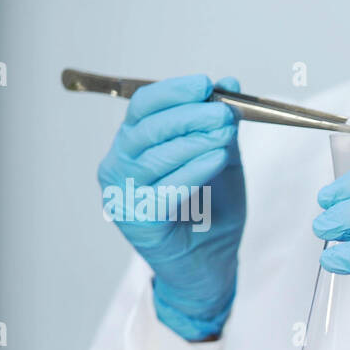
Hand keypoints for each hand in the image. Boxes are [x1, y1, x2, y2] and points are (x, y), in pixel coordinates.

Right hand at [97, 74, 245, 341]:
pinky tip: (216, 158)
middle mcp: (118, 167)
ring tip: (224, 131)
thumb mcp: (220, 160)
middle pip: (147, 129)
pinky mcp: (137, 221)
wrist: (211, 265)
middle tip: (223, 111)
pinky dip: (192, 170)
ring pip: (153, 156)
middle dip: (188, 115)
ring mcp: (123, 195)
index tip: (207, 83)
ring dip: (192, 139)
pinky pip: (164, 189)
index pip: (143, 106)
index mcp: (132, 146)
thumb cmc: (212, 213)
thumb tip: (230, 84)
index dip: (174, 91)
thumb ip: (220, 126)